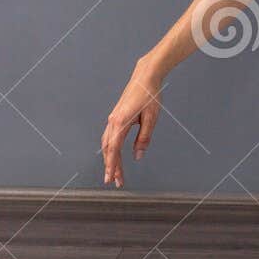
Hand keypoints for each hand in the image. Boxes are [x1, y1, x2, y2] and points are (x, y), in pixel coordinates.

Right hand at [101, 57, 162, 186]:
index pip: (114, 149)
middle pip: (108, 149)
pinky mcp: (116, 116)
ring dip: (110, 158)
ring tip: (116, 173)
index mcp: (121, 121)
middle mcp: (113, 120)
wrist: (145, 76)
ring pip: (107, 143)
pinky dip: (111, 148)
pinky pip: (110, 136)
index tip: (112, 178)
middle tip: (116, 182)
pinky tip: (115, 156)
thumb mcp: (151, 118)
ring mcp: (113, 118)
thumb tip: (137, 156)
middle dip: (111, 166)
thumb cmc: (150, 94)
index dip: (113, 165)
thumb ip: (144, 138)